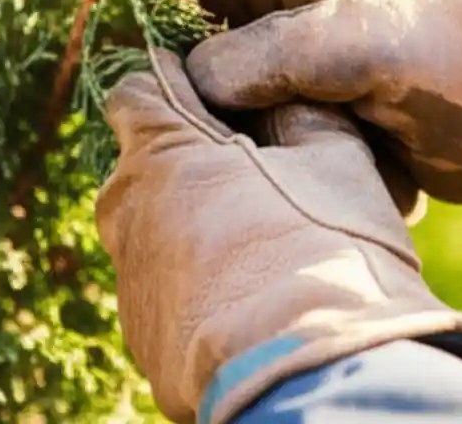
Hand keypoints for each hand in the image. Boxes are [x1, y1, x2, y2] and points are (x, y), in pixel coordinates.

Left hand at [97, 48, 461, 422]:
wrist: (316, 373)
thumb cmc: (328, 251)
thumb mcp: (336, 157)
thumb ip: (298, 110)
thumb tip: (284, 96)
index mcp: (161, 151)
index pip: (136, 90)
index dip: (178, 87)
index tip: (221, 106)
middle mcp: (126, 212)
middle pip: (143, 165)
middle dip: (187, 163)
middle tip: (256, 180)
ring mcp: (129, 282)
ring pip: (153, 232)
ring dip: (191, 228)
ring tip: (262, 247)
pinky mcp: (142, 338)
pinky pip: (164, 292)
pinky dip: (196, 287)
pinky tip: (251, 299)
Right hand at [186, 0, 461, 256]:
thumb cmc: (433, 50)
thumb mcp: (343, 38)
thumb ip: (262, 52)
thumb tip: (191, 81)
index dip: (164, 14)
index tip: (129, 59)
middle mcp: (294, 24)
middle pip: (215, 53)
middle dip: (196, 92)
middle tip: (170, 132)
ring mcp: (312, 78)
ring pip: (242, 106)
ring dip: (236, 136)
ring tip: (223, 164)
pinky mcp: (329, 125)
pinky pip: (278, 142)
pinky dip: (274, 159)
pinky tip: (266, 178)